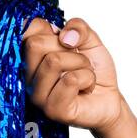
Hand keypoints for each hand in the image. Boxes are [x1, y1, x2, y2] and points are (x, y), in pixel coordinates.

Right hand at [21, 16, 124, 132]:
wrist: (110, 99)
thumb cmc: (96, 70)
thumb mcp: (90, 40)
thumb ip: (78, 27)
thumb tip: (65, 36)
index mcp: (30, 57)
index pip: (26, 29)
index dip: (50, 29)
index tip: (65, 42)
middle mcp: (27, 77)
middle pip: (35, 44)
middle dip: (68, 48)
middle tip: (78, 61)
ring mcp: (37, 95)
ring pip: (54, 61)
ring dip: (82, 64)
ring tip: (84, 74)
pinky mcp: (53, 110)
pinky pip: (71, 80)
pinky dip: (88, 79)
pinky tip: (87, 88)